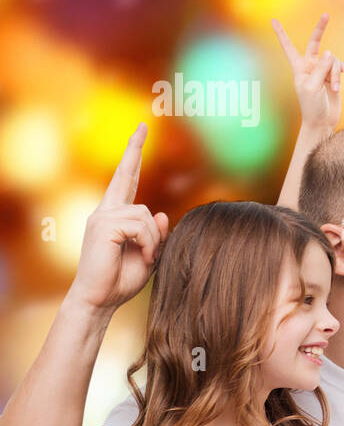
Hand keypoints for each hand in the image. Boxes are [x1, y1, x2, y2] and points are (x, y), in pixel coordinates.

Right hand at [67, 124, 169, 314]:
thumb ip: (157, 235)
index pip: (126, 180)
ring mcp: (102, 216)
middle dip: (133, 149)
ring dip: (154, 239)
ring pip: (145, 214)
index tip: (140, 133)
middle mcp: (105, 211)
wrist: (99, 300)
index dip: (132, 157)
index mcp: (115, 216)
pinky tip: (144, 256)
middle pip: (124, 175)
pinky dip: (149, 242)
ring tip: (148, 257)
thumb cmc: (121, 281)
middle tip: (143, 125)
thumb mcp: (150, 255)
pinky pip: (141, 225)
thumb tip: (163, 214)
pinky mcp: (103, 226)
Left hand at [271, 13, 343, 133]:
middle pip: (315, 43)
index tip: (273, 20)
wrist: (322, 121)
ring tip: (335, 88)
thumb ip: (321, 68)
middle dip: (320, 29)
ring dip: (336, 74)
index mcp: (299, 67)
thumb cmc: (311, 106)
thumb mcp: (312, 87)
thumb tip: (330, 52)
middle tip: (326, 15)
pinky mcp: (333, 77)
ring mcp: (322, 71)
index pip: (288, 47)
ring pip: (333, 61)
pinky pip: (341, 68)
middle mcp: (310, 66)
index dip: (281, 34)